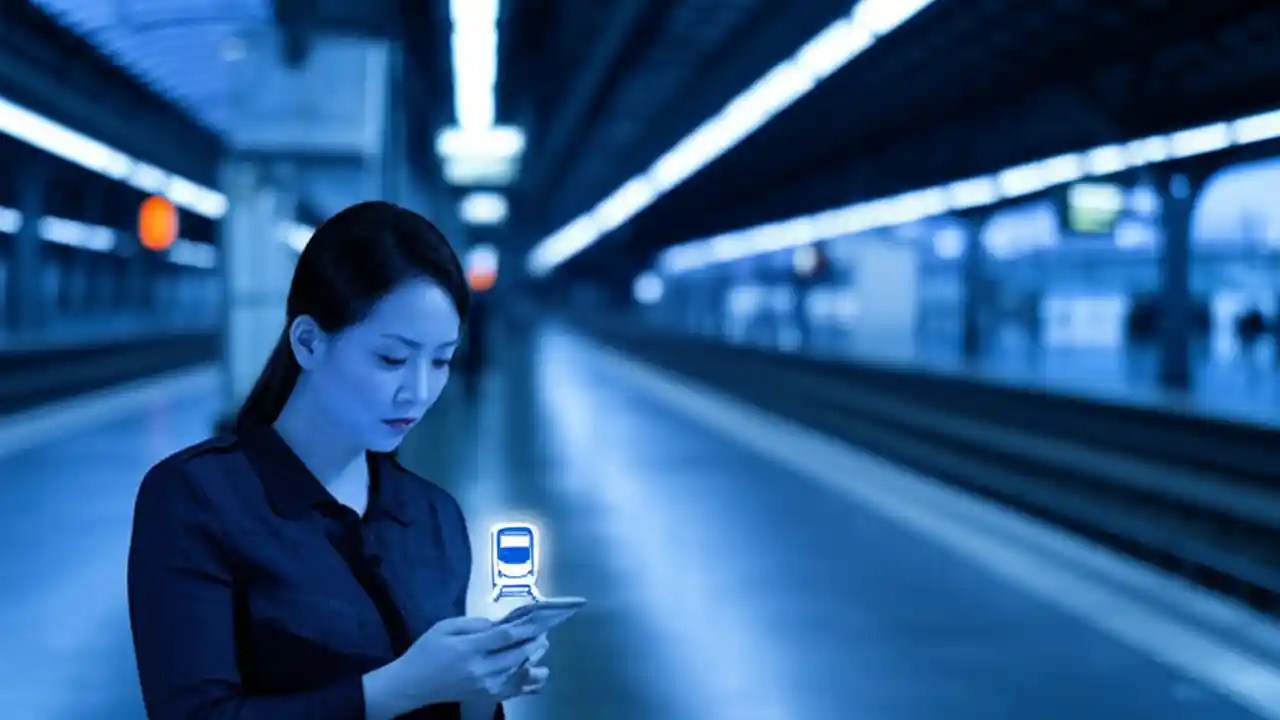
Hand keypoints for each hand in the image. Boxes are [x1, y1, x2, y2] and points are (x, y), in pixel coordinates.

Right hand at [390, 615, 546, 707]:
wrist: (413, 683)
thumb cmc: (427, 650)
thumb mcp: (445, 626)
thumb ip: (473, 624)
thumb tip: (499, 624)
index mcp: (469, 649)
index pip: (505, 637)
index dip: (525, 628)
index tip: (539, 619)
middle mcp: (480, 669)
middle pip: (517, 656)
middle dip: (534, 643)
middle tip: (544, 632)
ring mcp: (485, 686)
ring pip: (519, 674)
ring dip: (534, 660)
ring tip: (542, 647)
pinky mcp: (486, 696)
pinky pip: (514, 691)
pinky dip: (529, 683)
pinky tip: (539, 673)